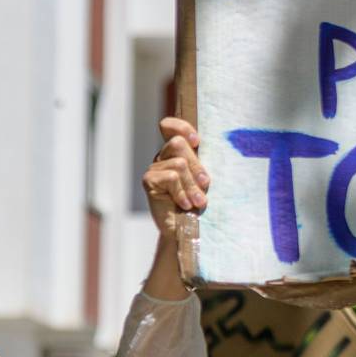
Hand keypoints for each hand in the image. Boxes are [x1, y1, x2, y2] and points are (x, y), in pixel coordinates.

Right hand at [144, 117, 209, 240]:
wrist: (183, 230)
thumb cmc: (196, 203)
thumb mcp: (201, 180)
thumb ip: (200, 163)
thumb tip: (203, 148)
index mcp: (175, 152)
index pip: (168, 126)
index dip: (181, 127)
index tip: (196, 141)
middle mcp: (162, 157)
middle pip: (177, 144)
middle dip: (196, 166)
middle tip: (205, 185)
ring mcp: (154, 169)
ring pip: (178, 164)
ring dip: (192, 185)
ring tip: (198, 202)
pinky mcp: (149, 181)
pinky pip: (171, 178)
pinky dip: (182, 192)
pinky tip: (185, 205)